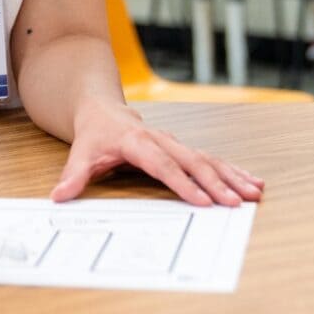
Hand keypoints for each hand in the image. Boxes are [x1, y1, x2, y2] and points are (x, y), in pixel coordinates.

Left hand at [51, 100, 263, 206]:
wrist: (103, 110)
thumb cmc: (95, 135)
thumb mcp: (80, 153)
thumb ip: (73, 176)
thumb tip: (58, 197)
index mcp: (137, 141)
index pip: (161, 164)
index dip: (181, 182)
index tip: (201, 201)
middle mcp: (161, 139)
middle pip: (192, 160)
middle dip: (216, 183)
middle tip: (235, 203)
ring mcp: (176, 142)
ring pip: (208, 159)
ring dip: (232, 176)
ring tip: (255, 193)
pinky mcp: (184, 148)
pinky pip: (212, 159)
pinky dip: (233, 171)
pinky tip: (252, 182)